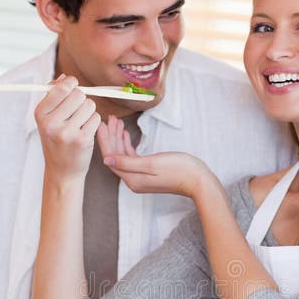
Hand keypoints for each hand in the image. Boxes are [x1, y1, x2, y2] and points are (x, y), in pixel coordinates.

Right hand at [34, 75, 101, 180]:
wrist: (62, 171)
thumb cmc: (56, 141)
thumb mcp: (48, 119)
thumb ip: (54, 96)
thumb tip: (65, 77)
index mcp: (40, 114)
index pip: (61, 88)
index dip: (71, 83)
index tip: (73, 86)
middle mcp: (51, 123)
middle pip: (78, 95)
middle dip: (82, 99)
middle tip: (77, 109)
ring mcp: (67, 133)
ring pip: (89, 105)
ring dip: (89, 111)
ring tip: (81, 122)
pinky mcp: (82, 140)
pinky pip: (96, 118)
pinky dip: (94, 122)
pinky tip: (86, 131)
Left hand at [96, 114, 213, 198]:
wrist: (198, 180)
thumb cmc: (178, 170)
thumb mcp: (151, 164)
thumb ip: (127, 162)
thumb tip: (106, 160)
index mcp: (132, 179)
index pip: (111, 158)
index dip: (104, 140)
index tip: (100, 124)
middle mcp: (134, 180)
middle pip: (116, 156)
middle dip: (111, 137)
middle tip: (109, 119)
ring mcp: (141, 176)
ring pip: (123, 155)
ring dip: (119, 138)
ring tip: (117, 122)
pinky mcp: (148, 172)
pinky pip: (132, 157)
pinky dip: (127, 144)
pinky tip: (125, 134)